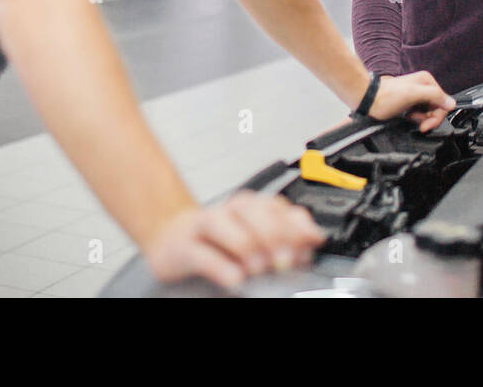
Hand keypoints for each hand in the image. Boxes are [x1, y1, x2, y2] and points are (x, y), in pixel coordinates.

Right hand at [142, 192, 325, 290]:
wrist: (172, 238)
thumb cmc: (219, 242)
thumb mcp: (255, 237)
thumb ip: (283, 239)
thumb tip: (310, 246)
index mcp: (249, 207)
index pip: (277, 205)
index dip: (296, 224)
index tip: (310, 244)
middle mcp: (227, 211)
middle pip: (251, 209)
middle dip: (273, 234)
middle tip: (285, 260)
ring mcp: (203, 226)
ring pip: (222, 222)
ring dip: (246, 244)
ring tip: (260, 268)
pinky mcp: (182, 247)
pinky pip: (201, 253)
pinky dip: (220, 266)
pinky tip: (235, 277)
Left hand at [370, 71, 456, 131]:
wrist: (369, 100)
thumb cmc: (386, 96)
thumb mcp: (413, 94)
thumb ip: (434, 96)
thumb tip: (451, 103)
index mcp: (427, 81)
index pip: (444, 102)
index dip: (437, 116)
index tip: (426, 124)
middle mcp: (423, 87)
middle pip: (437, 108)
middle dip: (428, 118)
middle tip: (418, 122)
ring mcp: (417, 95)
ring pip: (429, 113)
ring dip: (420, 118)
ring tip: (409, 116)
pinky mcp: (411, 103)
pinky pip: (420, 114)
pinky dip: (415, 118)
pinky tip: (407, 116)